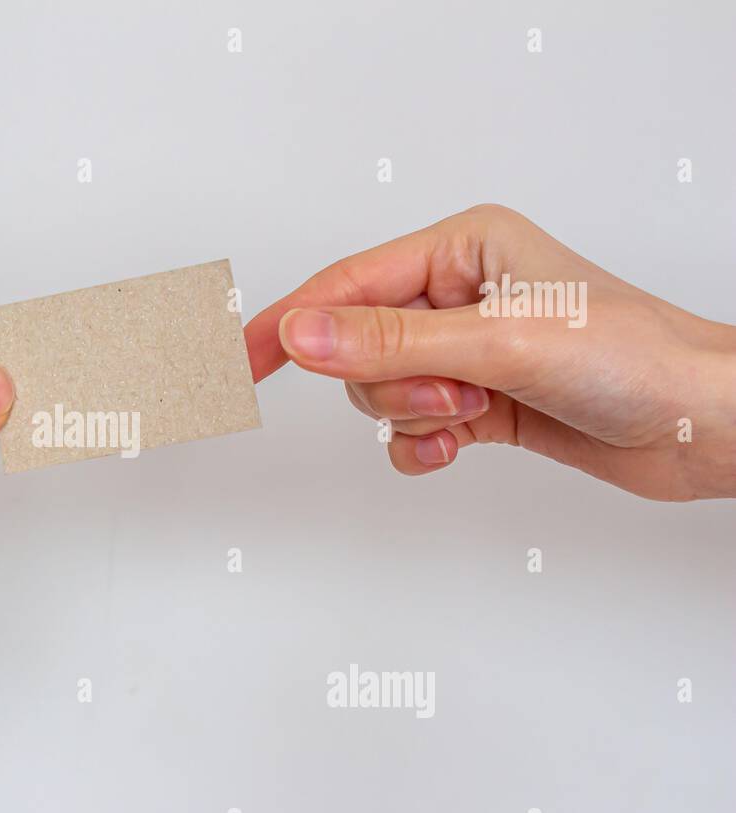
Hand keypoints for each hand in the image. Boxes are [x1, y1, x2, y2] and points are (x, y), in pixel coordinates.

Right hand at [245, 204, 735, 500]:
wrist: (702, 425)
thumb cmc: (633, 357)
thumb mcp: (497, 342)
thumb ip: (389, 340)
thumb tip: (301, 332)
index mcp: (462, 248)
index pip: (347, 285)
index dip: (291, 324)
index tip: (240, 360)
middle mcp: (459, 295)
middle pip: (359, 347)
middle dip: (394, 384)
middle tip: (451, 394)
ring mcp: (467, 351)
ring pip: (383, 392)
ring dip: (417, 416)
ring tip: (475, 414)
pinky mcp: (479, 401)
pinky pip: (410, 429)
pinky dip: (423, 445)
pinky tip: (458, 446)